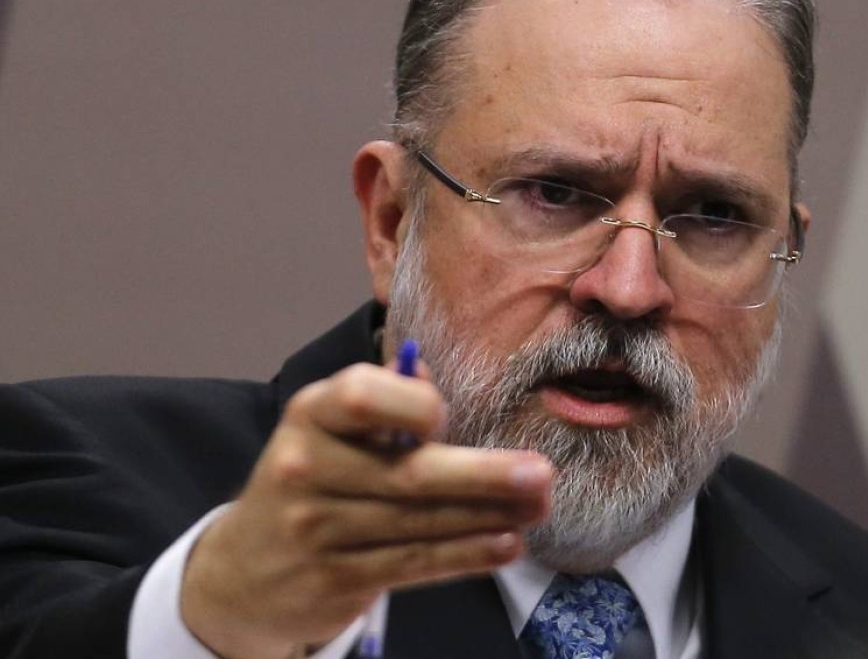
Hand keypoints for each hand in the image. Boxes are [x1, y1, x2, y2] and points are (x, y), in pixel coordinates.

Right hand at [180, 362, 551, 658]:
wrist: (244, 569)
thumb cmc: (314, 477)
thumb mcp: (331, 427)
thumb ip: (384, 400)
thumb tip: (432, 371)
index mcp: (312, 413)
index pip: (363, 396)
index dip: (413, 406)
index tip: (446, 418)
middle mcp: (307, 467)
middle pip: (407, 473)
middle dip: (483, 474)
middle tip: (540, 474)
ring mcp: (316, 528)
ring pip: (419, 523)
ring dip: (488, 516)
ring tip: (538, 508)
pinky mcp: (334, 578)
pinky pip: (413, 564)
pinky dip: (466, 554)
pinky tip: (506, 543)